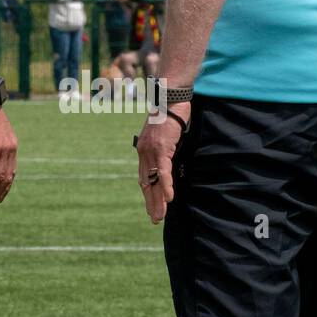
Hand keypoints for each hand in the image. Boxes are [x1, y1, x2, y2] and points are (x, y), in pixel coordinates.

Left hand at [135, 100, 190, 223]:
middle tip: (155, 219)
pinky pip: (164, 171)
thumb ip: (166, 149)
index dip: (149, 193)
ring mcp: (151, 151)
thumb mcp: (166, 136)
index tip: (153, 207)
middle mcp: (144, 152)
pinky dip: (166, 185)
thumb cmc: (171, 114)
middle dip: (151, 203)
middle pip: (147, 183)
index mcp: (144, 151)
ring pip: (154, 181)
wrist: (171, 97)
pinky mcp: (162, 147)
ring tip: (160, 216)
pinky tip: (168, 199)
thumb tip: (171, 161)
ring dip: (158, 200)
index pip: (145, 177)